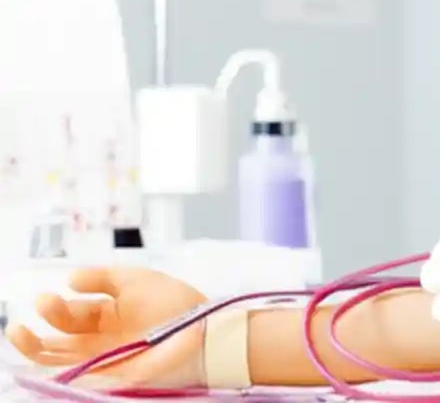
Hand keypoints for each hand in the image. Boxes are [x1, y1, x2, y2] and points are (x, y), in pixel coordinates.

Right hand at [5, 268, 207, 388]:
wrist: (203, 329)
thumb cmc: (175, 303)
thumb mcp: (136, 280)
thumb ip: (102, 277)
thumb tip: (69, 278)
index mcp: (106, 315)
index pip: (71, 314)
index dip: (57, 307)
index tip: (52, 297)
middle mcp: (100, 339)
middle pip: (59, 337)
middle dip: (43, 324)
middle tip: (41, 305)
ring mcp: (103, 359)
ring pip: (57, 360)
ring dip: (33, 347)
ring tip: (16, 332)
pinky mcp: (109, 377)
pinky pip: (74, 379)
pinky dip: (52, 373)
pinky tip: (36, 361)